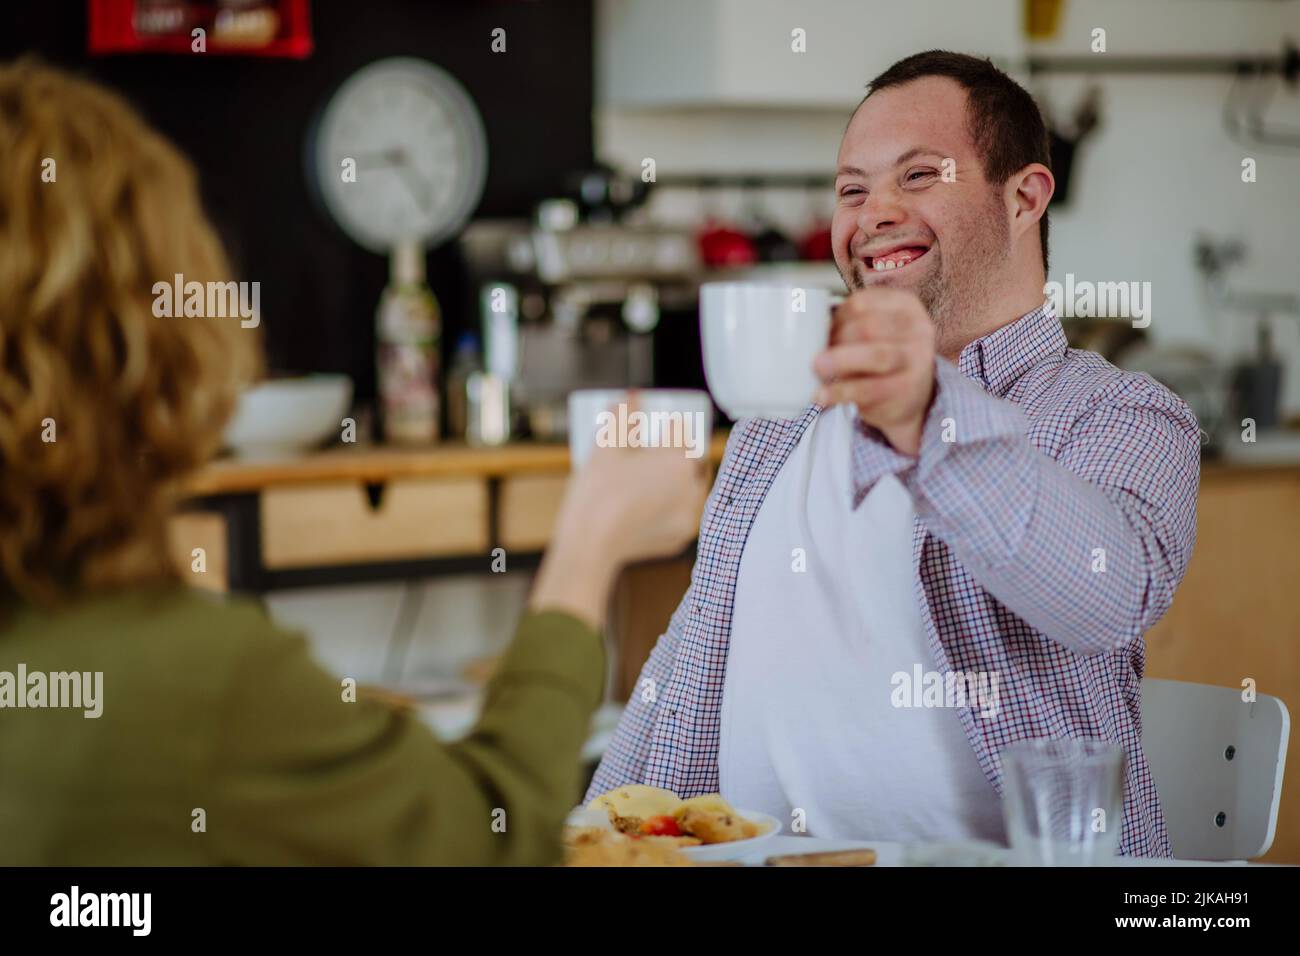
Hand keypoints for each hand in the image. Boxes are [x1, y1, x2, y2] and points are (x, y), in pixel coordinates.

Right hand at [529, 413, 710, 628]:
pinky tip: (650, 502)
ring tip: (654, 477)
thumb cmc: (596, 493)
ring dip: (679, 481)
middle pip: (695, 462)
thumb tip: (632, 396)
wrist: (588, 545)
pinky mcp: (680, 540)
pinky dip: (670, 507)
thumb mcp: (606, 446)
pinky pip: (682, 515)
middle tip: (658, 451)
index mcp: (681, 460)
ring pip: (691, 491)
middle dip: (680, 454)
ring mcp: (690, 518)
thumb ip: (623, 416)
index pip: (686, 432)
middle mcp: (693, 489)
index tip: (662, 424)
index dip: (675, 425)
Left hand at [812, 287, 936, 455]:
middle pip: (868, 327)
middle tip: (816, 356)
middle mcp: (918, 329)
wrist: (913, 398)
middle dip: (837, 340)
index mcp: (906, 306)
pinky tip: (821, 395)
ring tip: (817, 368)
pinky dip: (840, 392)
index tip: (824, 332)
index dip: (836, 317)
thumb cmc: (885, 355)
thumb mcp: (880, 332)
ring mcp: (917, 360)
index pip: (863, 303)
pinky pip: (869, 389)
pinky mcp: (906, 390)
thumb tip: (803, 329)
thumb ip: (852, 325)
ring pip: (874, 355)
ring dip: (840, 361)